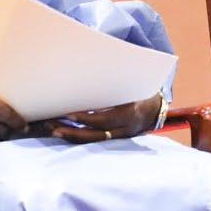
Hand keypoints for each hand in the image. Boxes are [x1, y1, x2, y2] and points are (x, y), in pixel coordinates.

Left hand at [45, 94, 161, 144]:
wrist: (157, 109)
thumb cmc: (142, 90)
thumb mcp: (132, 85)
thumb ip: (114, 83)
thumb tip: (90, 71)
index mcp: (130, 112)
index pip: (104, 119)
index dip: (85, 118)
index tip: (68, 113)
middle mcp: (125, 128)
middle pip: (96, 135)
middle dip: (73, 132)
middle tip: (53, 127)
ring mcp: (121, 135)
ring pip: (94, 140)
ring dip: (73, 136)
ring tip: (54, 130)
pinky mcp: (117, 138)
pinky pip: (96, 140)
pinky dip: (80, 136)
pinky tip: (66, 131)